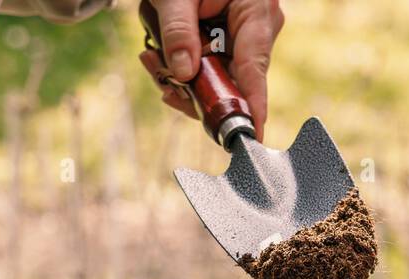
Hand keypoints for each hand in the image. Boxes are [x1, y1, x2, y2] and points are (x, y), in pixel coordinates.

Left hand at [152, 0, 284, 140]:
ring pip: (217, 78)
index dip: (252, 106)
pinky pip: (209, 67)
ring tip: (152, 58)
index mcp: (256, 12)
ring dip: (181, 77)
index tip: (252, 136)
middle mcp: (256, 29)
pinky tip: (159, 55)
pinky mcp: (228, 42)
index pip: (254, 70)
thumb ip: (177, 31)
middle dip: (195, 89)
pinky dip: (183, 66)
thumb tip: (183, 75)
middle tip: (162, 81)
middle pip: (232, 81)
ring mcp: (244, 38)